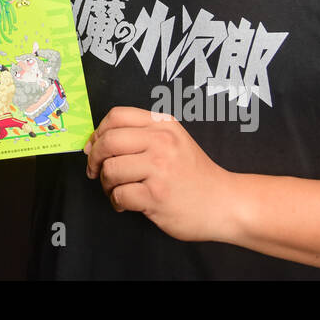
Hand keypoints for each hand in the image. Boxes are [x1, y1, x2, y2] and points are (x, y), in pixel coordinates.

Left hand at [83, 106, 237, 243]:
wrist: (225, 202)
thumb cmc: (193, 173)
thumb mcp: (173, 140)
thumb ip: (141, 135)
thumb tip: (95, 141)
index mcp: (163, 125)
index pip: (117, 116)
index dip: (98, 132)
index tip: (94, 147)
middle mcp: (161, 142)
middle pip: (108, 141)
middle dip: (95, 159)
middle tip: (96, 171)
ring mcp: (159, 169)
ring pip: (110, 170)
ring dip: (106, 184)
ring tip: (117, 190)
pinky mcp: (156, 196)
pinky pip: (120, 195)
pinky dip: (117, 202)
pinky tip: (126, 204)